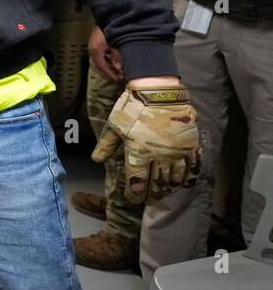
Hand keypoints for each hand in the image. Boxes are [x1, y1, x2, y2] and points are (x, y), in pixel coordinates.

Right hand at [87, 26, 122, 81]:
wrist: (110, 15)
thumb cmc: (111, 28)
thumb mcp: (117, 44)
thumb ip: (117, 57)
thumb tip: (118, 67)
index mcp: (96, 49)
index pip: (102, 66)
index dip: (110, 74)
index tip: (117, 79)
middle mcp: (93, 48)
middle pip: (100, 64)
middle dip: (110, 71)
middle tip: (119, 76)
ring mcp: (94, 43)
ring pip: (101, 58)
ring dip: (109, 64)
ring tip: (118, 69)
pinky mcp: (97, 40)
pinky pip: (101, 53)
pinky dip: (108, 58)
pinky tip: (114, 59)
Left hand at [91, 83, 201, 202]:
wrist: (158, 92)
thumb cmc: (133, 108)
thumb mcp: (114, 126)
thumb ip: (106, 145)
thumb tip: (96, 159)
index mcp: (138, 154)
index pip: (136, 183)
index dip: (134, 194)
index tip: (133, 197)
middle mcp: (158, 157)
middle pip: (157, 184)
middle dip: (153, 193)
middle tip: (151, 197)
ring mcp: (176, 152)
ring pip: (174, 178)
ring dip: (169, 187)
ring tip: (166, 190)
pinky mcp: (190, 145)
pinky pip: (193, 166)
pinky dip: (189, 177)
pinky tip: (185, 182)